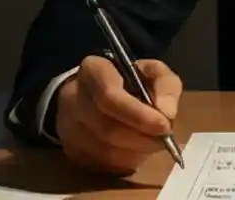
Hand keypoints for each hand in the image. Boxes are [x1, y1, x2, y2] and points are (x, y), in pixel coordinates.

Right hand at [54, 56, 183, 175]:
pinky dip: (123, 162)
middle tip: (163, 140)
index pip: (110, 96)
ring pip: (103, 150)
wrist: (95, 94)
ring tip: (151, 144)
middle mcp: (73, 97)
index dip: (139, 115)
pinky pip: (99, 164)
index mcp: (93, 70)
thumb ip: (166, 86)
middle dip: (141, 138)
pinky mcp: (69, 149)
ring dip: (135, 152)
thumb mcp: (153, 72)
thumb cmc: (129, 81)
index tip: (164, 126)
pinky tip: (134, 152)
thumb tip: (167, 113)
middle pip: (107, 127)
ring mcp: (67, 126)